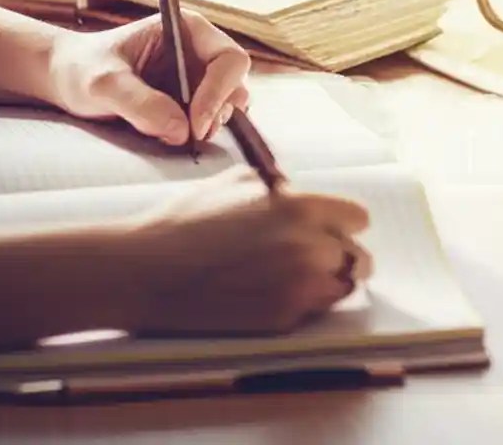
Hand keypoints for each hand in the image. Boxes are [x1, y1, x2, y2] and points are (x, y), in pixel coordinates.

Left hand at [48, 11, 250, 144]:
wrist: (66, 78)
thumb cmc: (82, 68)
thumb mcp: (103, 84)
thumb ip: (140, 103)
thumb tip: (181, 130)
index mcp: (188, 30)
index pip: (230, 60)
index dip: (219, 92)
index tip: (195, 124)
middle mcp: (199, 51)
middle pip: (236, 85)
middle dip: (217, 112)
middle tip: (190, 135)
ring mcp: (198, 77)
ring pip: (228, 106)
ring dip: (209, 125)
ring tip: (175, 135)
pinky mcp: (191, 101)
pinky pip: (211, 119)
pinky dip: (200, 132)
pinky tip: (174, 136)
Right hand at [118, 167, 372, 334]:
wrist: (145, 272)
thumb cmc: (184, 221)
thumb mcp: (236, 183)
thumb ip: (281, 190)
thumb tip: (303, 195)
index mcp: (299, 207)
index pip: (357, 218)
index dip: (342, 223)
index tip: (332, 229)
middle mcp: (309, 247)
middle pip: (356, 257)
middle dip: (337, 255)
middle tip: (314, 257)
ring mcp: (299, 287)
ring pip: (342, 287)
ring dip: (326, 282)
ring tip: (293, 276)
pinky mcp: (283, 319)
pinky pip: (315, 311)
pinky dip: (303, 304)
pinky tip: (271, 293)